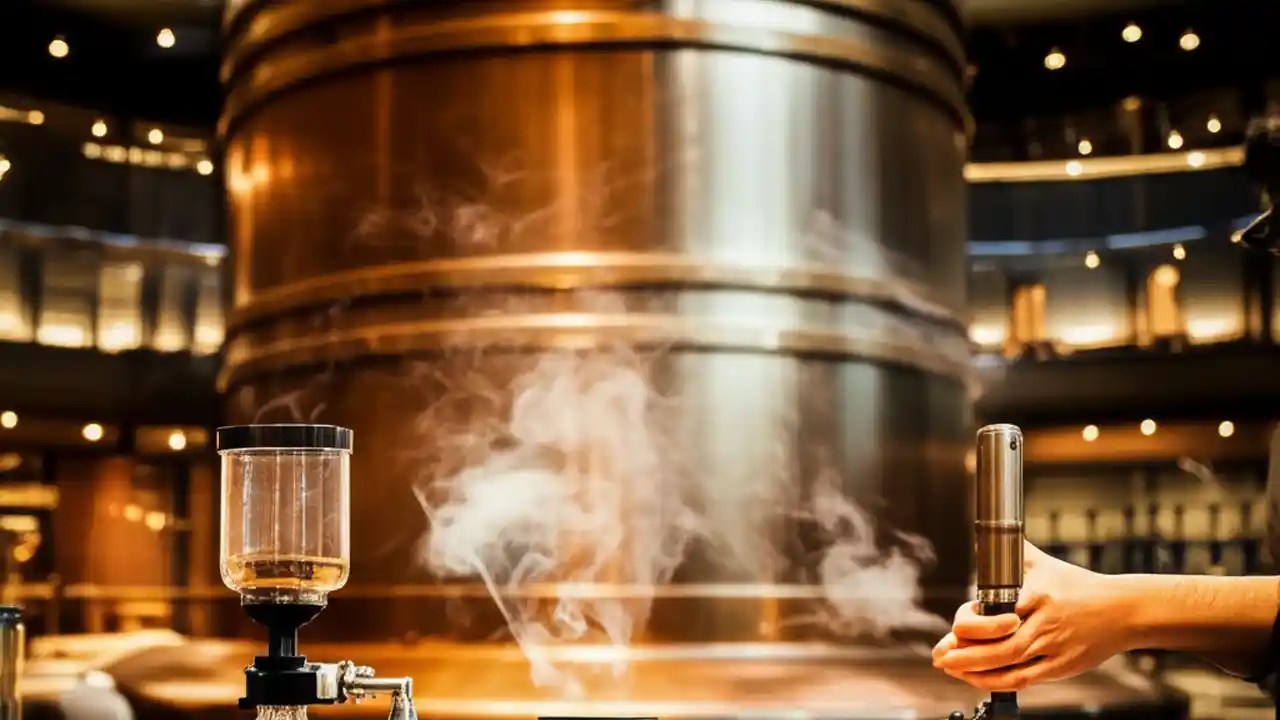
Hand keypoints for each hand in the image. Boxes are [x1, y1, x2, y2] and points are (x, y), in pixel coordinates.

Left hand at [931, 542, 1132, 690]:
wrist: (1123, 611)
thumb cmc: (1080, 586)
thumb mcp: (1045, 563)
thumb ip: (1014, 551)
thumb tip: (985, 538)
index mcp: (1038, 596)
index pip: (997, 613)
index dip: (972, 623)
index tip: (956, 627)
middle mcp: (1045, 623)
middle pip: (999, 645)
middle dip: (964, 653)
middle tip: (941, 653)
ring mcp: (1054, 647)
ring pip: (1009, 665)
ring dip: (974, 670)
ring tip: (951, 667)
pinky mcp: (1061, 667)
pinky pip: (1023, 679)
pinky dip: (996, 682)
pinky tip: (978, 678)